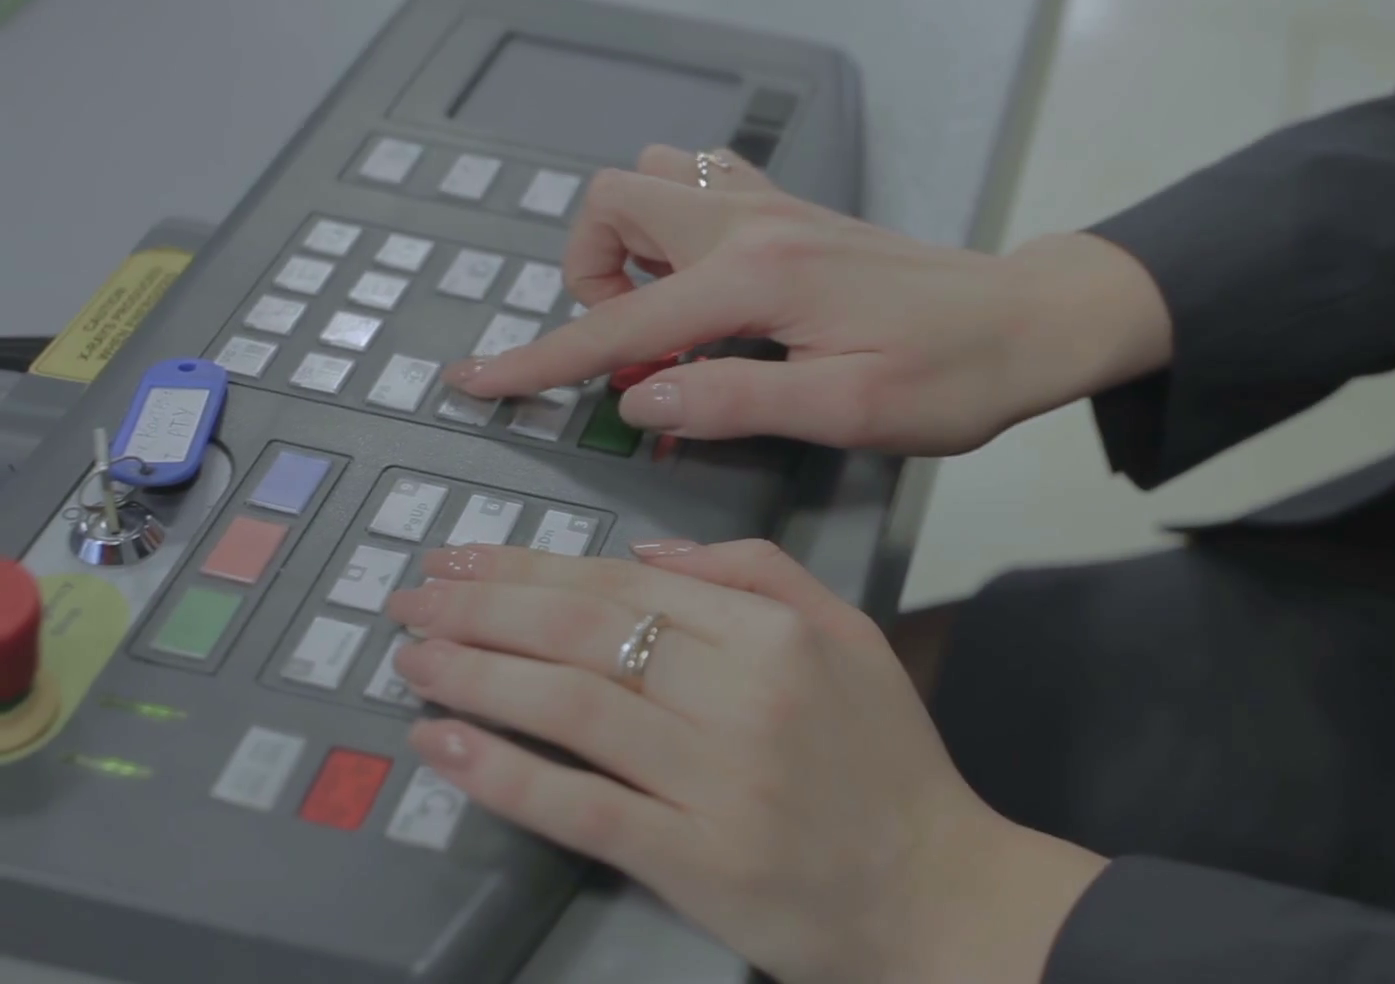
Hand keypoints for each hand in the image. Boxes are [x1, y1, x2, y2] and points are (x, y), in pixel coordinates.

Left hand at [384, 540, 1105, 983]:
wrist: (934, 891)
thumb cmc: (889, 766)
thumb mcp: (854, 640)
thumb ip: (764, 577)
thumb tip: (650, 553)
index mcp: (777, 635)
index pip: (627, 586)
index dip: (529, 569)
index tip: (460, 561)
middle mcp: (743, 695)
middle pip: (585, 634)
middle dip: (482, 609)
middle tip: (410, 599)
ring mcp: (714, 780)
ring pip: (570, 707)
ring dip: (476, 676)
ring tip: (412, 659)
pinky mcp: (693, 860)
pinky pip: (580, 805)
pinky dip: (502, 773)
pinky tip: (441, 746)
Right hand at [439, 146, 1171, 454]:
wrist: (1029, 322)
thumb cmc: (954, 380)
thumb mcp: (848, 411)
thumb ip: (735, 402)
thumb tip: (638, 403)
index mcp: (758, 278)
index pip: (620, 325)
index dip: (542, 360)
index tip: (476, 384)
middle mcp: (754, 225)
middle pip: (614, 205)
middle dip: (590, 278)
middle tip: (636, 357)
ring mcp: (774, 209)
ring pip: (653, 183)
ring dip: (632, 248)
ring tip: (672, 327)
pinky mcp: (795, 215)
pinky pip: (702, 188)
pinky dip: (676, 233)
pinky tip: (709, 296)